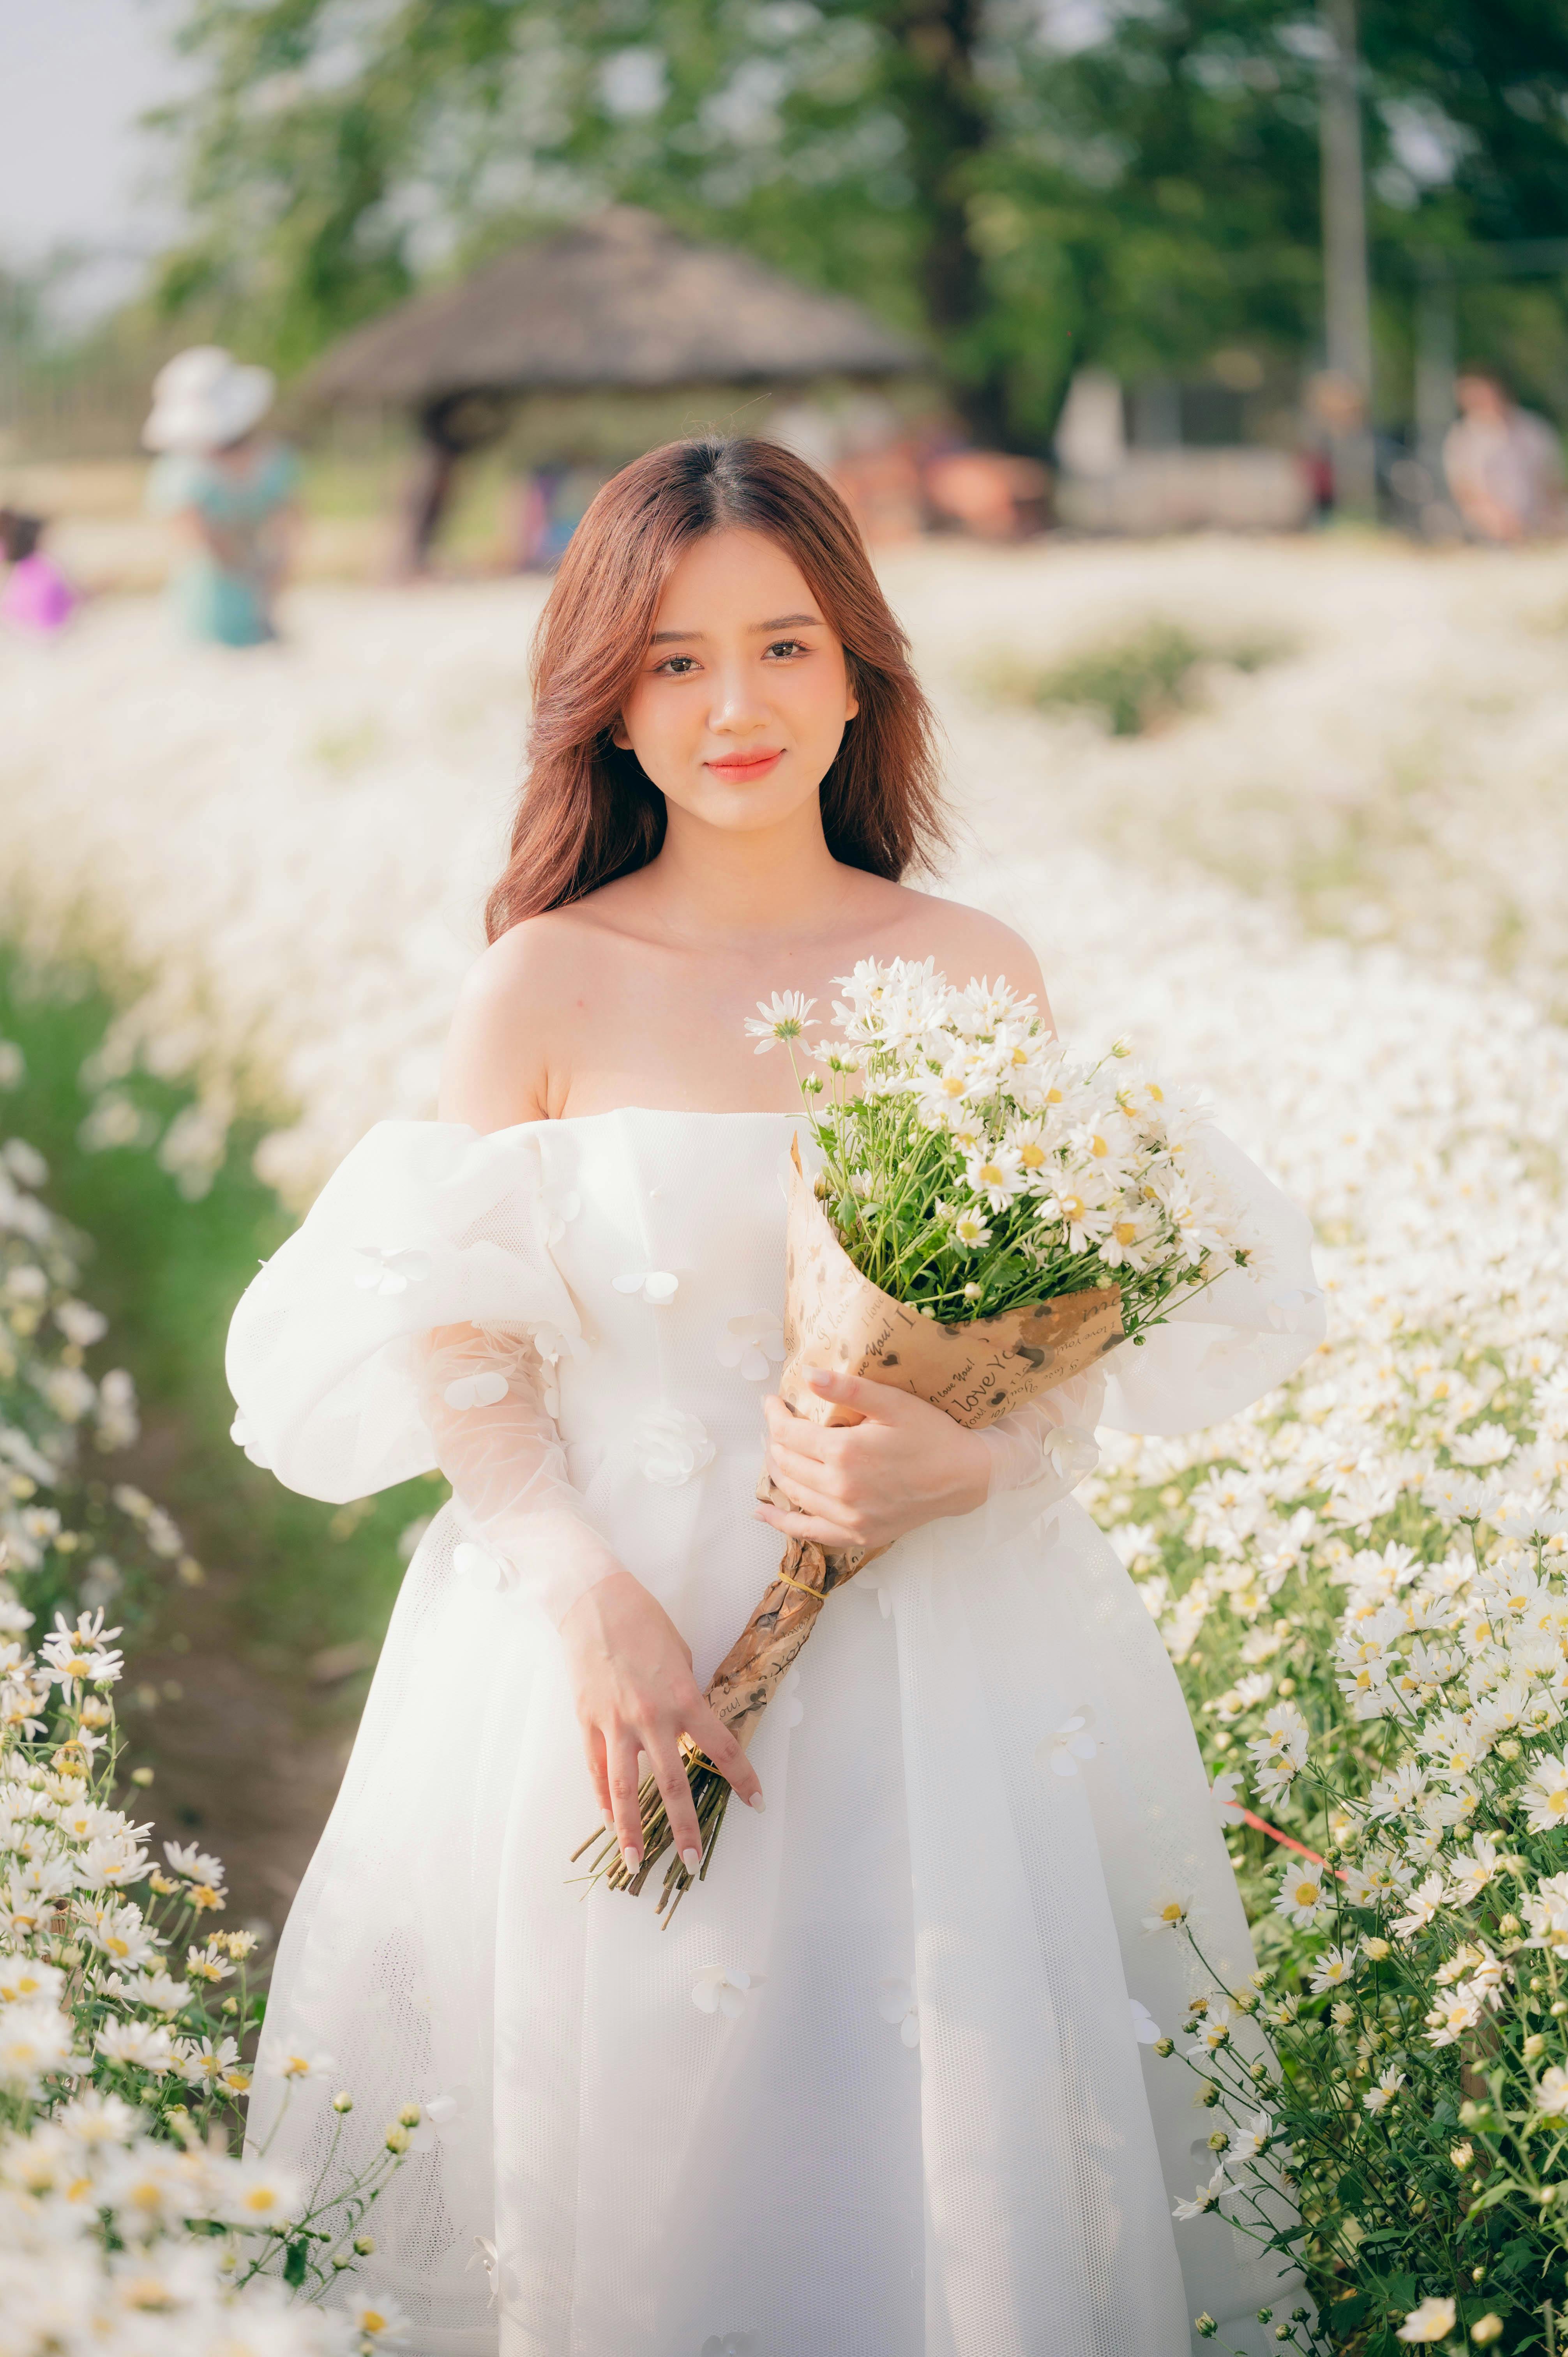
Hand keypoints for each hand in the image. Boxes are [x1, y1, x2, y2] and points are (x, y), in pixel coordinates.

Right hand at [557, 1568, 762, 1873]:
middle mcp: (650, 1717)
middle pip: (671, 1784)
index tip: (756, 1803)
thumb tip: (684, 1728)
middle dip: (684, 1826)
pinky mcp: (586, 1721)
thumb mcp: (680, 1656)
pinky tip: (610, 1821)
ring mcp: (614, 1722)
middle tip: (692, 1860)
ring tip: (635, 1861)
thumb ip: (685, 1697)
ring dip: (631, 1829)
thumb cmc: (644, 1622)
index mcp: (683, 1697)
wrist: (593, 1601)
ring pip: (622, 1788)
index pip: (720, 1747)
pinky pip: (596, 1769)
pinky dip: (602, 1798)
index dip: (742, 1778)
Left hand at [755, 1367, 990, 1552]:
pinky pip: (808, 1531)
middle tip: (777, 1423)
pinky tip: (763, 1513)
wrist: (964, 1476)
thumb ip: (848, 1388)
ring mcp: (848, 1518)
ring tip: (777, 1451)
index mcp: (845, 1453)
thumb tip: (808, 1374)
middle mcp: (840, 1490)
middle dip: (775, 1440)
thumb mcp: (893, 1402)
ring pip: (793, 1492)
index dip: (774, 1415)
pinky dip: (782, 1522)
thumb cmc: (931, 1433)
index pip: (788, 1434)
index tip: (771, 1401)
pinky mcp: (857, 1535)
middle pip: (786, 1462)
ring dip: (778, 1470)